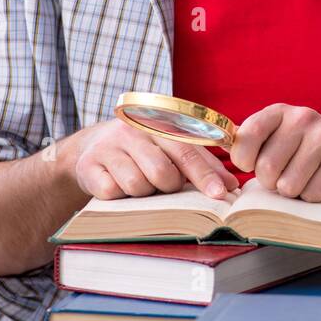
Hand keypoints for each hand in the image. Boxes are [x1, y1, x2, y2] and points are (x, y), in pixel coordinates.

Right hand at [72, 119, 239, 200]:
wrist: (93, 147)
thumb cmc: (144, 151)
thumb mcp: (171, 149)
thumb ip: (202, 163)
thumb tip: (231, 185)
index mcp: (158, 123)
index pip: (187, 151)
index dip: (204, 174)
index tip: (220, 195)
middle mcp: (133, 131)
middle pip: (162, 172)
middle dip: (169, 187)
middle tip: (164, 186)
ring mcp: (109, 147)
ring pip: (137, 185)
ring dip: (143, 194)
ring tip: (140, 185)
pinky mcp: (88, 166)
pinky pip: (112, 192)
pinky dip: (119, 197)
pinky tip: (117, 186)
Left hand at [228, 104, 320, 201]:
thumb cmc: (312, 155)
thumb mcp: (282, 139)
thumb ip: (252, 143)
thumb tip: (215, 148)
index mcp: (281, 112)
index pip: (245, 137)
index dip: (244, 162)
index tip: (253, 166)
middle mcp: (302, 117)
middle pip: (266, 169)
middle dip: (273, 184)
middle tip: (289, 176)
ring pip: (289, 185)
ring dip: (295, 192)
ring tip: (308, 178)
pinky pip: (311, 194)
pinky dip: (315, 198)